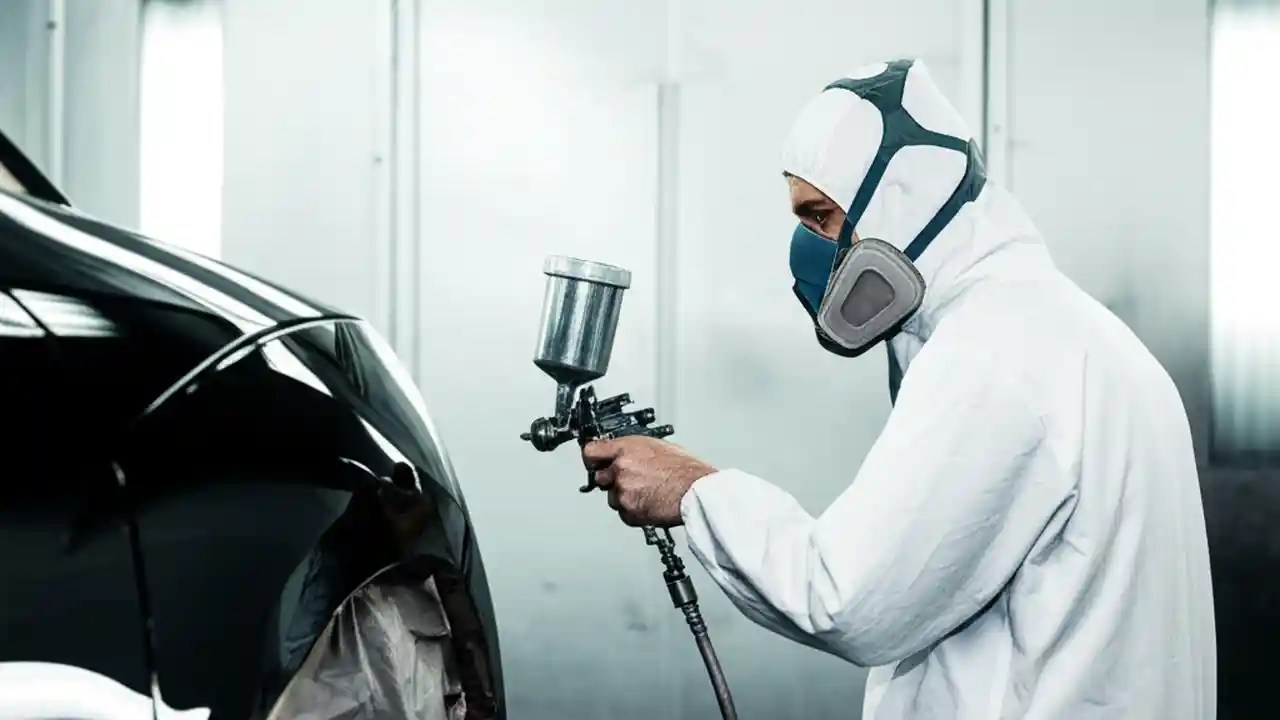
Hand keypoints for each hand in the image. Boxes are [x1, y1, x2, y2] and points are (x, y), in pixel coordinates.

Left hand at [582, 436, 717, 527]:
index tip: (593, 462)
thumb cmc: (686, 470)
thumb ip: (634, 450)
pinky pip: (623, 513)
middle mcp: (620, 469)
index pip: (590, 452)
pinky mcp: (629, 512)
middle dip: (611, 480)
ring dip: (625, 497)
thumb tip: (624, 453)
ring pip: (612, 497)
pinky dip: (634, 511)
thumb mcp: (658, 446)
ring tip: (648, 492)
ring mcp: (623, 492)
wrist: (697, 492)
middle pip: (599, 477)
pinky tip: (650, 503)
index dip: (592, 459)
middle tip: (632, 481)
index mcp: (625, 448)